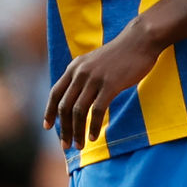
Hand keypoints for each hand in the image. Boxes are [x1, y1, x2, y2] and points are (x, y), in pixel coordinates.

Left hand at [44, 23, 161, 149]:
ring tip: (79, 145)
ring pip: (79, 111)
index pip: (55, 93)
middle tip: (65, 145)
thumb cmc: (120, 54)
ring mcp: (95, 79)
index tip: (47, 127)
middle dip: (63, 129)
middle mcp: (80, 73)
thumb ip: (83, 76)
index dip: (49, 112)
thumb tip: (77, 96)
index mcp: (74, 68)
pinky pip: (97, 111)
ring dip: (77, 131)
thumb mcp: (94, 61)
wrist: (139, 41)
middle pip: (65, 107)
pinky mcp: (110, 85)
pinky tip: (94, 136)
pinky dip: (94, 127)